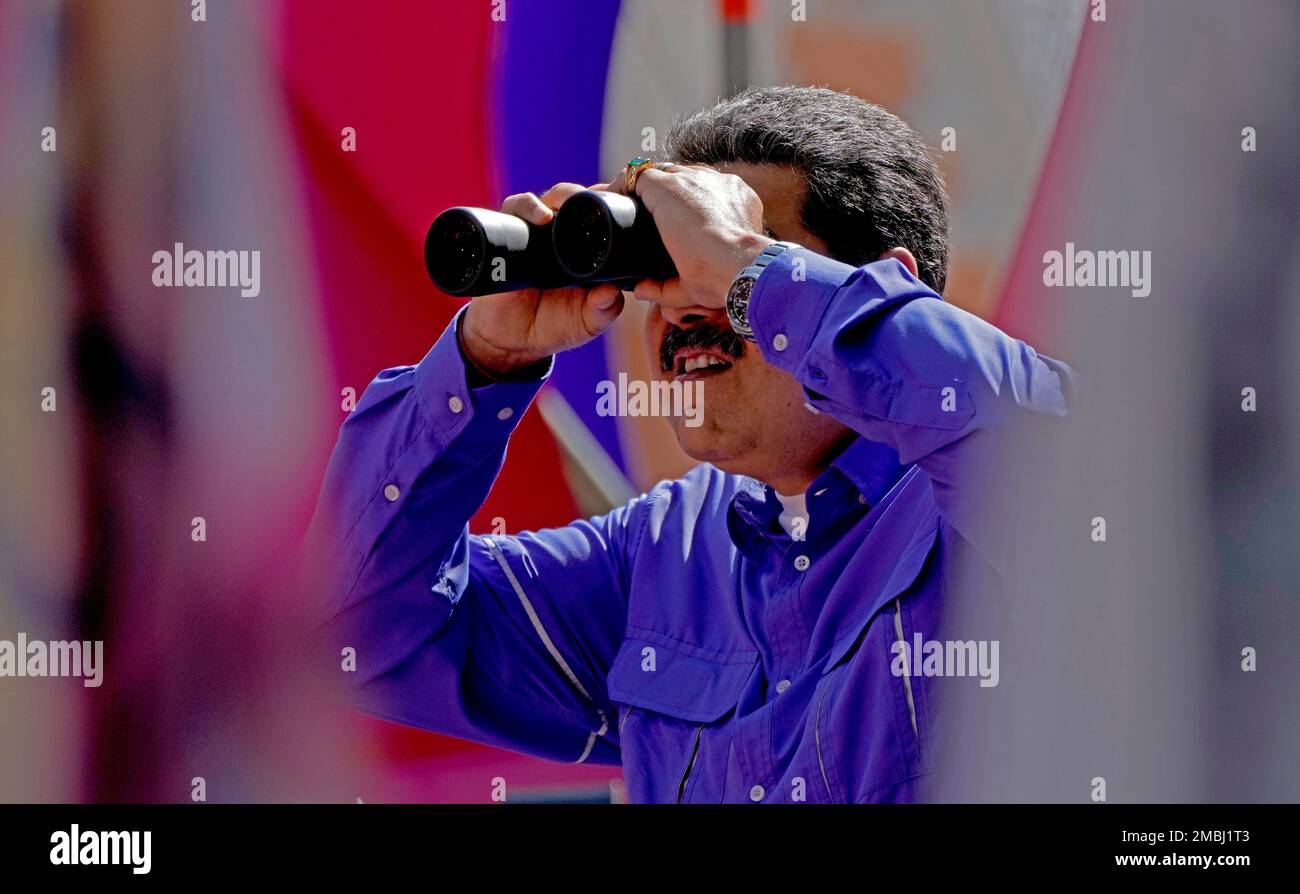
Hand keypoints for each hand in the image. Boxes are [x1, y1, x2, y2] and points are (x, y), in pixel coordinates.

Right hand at [459, 183, 623, 375]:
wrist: (510, 340)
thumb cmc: (554, 327)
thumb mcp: (586, 323)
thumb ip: (603, 311)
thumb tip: (612, 292)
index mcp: (586, 251)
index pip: (601, 219)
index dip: (610, 207)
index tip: (621, 204)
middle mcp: (561, 237)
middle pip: (577, 202)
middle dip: (587, 196)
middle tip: (595, 199)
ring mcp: (535, 235)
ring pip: (548, 200)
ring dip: (560, 195)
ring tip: (567, 205)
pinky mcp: (508, 236)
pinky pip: (513, 210)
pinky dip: (525, 207)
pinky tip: (540, 217)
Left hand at [607, 163, 772, 308]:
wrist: (739, 266)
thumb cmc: (727, 281)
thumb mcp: (699, 284)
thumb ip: (669, 286)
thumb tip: (641, 289)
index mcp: (736, 201)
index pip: (705, 192)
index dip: (684, 206)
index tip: (669, 225)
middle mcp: (718, 183)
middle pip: (682, 178)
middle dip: (662, 195)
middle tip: (641, 216)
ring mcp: (693, 180)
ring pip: (660, 174)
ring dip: (642, 190)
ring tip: (621, 207)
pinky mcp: (669, 185)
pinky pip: (638, 176)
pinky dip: (622, 186)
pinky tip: (610, 200)